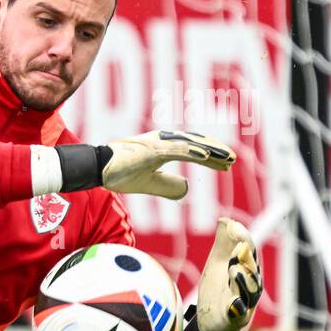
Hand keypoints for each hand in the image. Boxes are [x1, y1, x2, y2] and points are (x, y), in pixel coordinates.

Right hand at [102, 130, 236, 199]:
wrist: (97, 168)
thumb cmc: (118, 173)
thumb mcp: (148, 183)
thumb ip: (166, 186)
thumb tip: (186, 189)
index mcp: (162, 148)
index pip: (193, 151)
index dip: (211, 157)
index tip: (226, 164)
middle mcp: (163, 142)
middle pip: (197, 144)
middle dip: (216, 152)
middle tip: (233, 160)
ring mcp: (158, 144)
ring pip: (192, 145)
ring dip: (211, 150)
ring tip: (227, 158)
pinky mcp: (153, 149)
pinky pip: (178, 150)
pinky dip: (194, 152)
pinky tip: (207, 157)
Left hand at [196, 217, 262, 330]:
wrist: (211, 323)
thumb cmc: (218, 289)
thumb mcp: (218, 264)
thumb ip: (223, 243)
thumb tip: (225, 220)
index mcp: (247, 270)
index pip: (248, 252)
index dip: (241, 239)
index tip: (231, 226)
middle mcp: (250, 286)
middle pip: (252, 270)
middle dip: (245, 258)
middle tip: (236, 248)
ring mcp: (245, 304)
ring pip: (248, 292)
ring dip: (242, 280)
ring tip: (233, 269)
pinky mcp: (235, 320)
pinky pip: (238, 315)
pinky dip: (237, 309)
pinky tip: (232, 303)